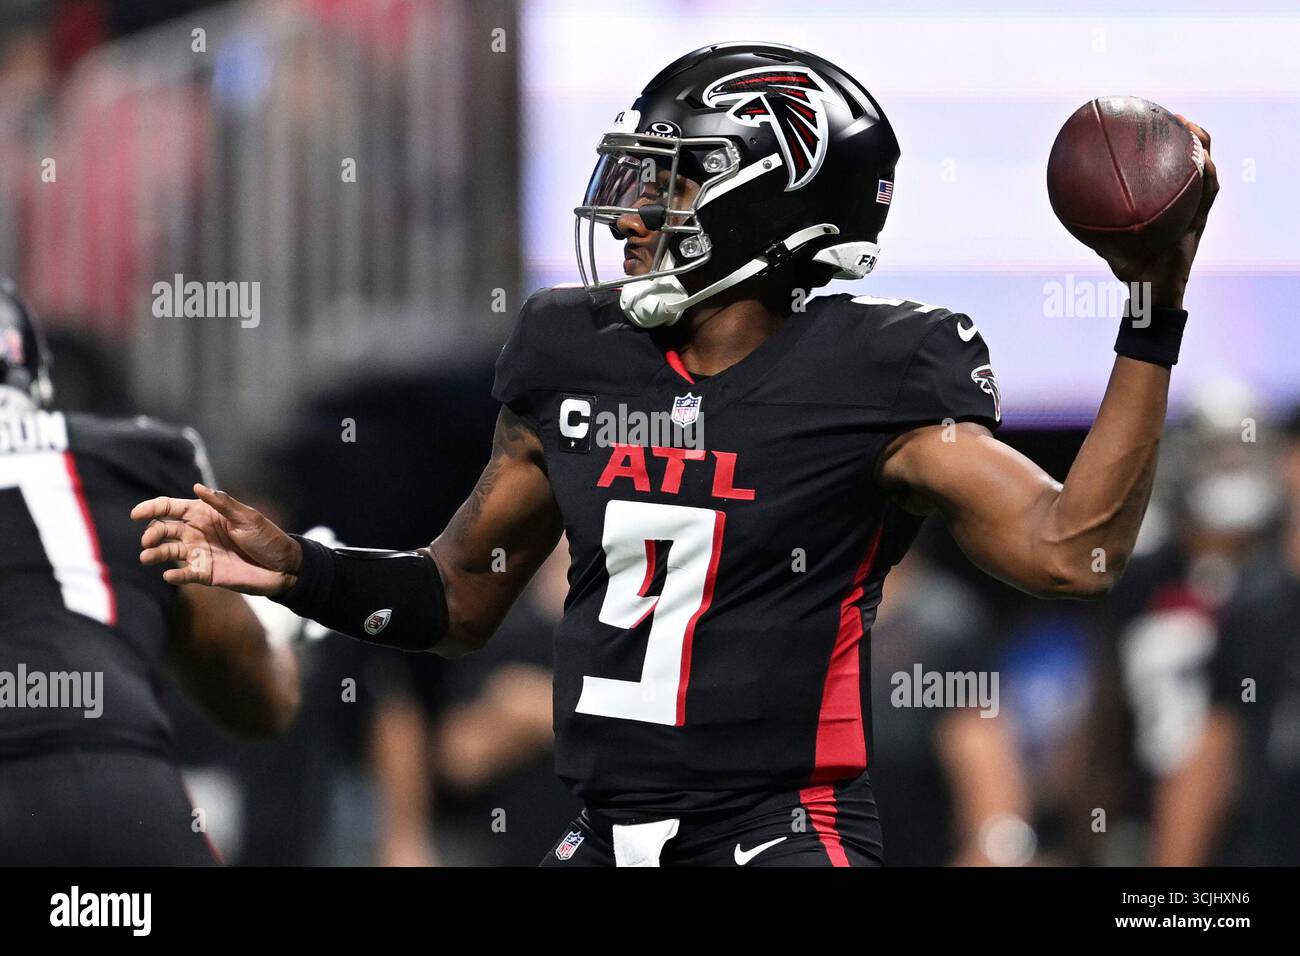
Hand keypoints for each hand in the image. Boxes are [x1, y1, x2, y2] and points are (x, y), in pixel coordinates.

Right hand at [132, 483, 302, 594]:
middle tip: (148, 540)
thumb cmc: (267, 537)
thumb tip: (197, 486)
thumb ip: (222, 504)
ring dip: (156, 553)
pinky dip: (176, 575)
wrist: (283, 567)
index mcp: (204, 514)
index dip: (152, 509)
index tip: (135, 514)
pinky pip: (185, 574)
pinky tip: (170, 575)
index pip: (171, 508)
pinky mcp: (205, 573)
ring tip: (147, 557)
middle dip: (152, 533)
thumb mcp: (247, 517)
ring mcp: (199, 553)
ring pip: (169, 552)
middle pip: (164, 529)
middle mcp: (197, 532)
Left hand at [1101, 115, 1218, 308]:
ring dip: (1200, 145)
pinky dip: (1205, 174)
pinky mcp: (1201, 221)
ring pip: (1206, 170)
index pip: (1169, 168)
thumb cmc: (1131, 268)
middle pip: (1193, 160)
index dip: (1165, 146)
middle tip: (1172, 117)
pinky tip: (1199, 160)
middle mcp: (1184, 203)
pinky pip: (1209, 192)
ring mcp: (1196, 210)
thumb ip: (1094, 223)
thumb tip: (1066, 206)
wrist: (1151, 292)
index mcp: (1166, 204)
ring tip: (1188, 127)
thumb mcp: (1107, 241)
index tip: (1151, 124)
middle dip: (1189, 135)